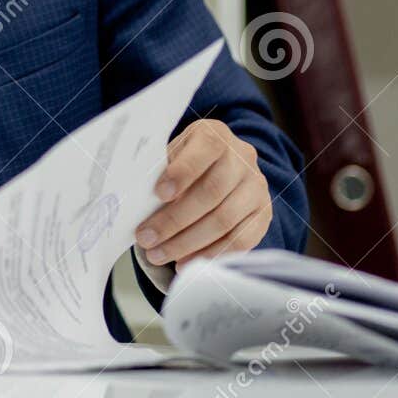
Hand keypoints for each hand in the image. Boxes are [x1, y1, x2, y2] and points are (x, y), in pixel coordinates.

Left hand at [134, 119, 271, 268]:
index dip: (182, 173)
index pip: (206, 149)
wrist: (220, 170)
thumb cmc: (183, 164)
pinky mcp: (263, 215)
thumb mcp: (170, 156)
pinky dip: (210, 255)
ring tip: (158, 254)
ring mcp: (256, 187)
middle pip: (212, 193)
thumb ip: (158, 171)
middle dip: (174, 220)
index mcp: (215, 135)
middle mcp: (242, 158)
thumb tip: (134, 196)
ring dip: (187, 243)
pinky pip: (241, 241)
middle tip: (146, 238)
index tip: (159, 194)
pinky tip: (185, 262)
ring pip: (224, 221)